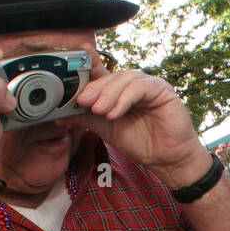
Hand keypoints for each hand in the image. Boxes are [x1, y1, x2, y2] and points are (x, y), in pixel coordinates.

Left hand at [61, 69, 209, 188]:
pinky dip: (124, 99)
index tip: (70, 71)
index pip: (101, 75)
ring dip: (108, 94)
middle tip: (83, 102)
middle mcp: (134, 84)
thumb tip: (61, 113)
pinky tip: (115, 113)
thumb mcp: (107, 130)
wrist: (167, 160)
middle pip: (111, 76)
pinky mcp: (162, 90)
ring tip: (99, 110)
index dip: (86, 70)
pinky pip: (140, 87)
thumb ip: (87, 118)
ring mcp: (149, 85)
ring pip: (124, 79)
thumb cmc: (142, 144)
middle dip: (95, 88)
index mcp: (120, 91)